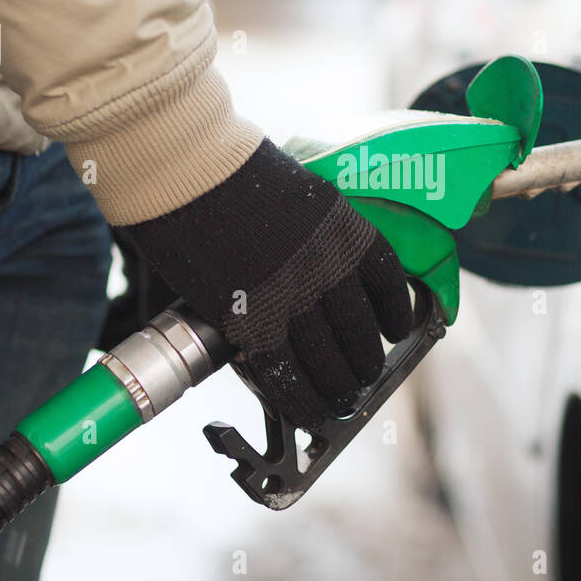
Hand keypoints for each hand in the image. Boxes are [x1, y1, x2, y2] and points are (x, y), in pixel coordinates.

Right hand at [118, 140, 412, 429]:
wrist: (187, 168)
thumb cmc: (229, 168)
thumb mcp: (295, 193)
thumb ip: (310, 232)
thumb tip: (305, 262)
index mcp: (347, 229)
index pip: (386, 282)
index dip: (394, 312)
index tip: (394, 329)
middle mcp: (331, 268)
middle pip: (360, 331)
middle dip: (365, 361)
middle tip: (363, 377)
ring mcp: (294, 298)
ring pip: (330, 361)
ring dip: (339, 388)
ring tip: (342, 400)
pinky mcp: (253, 323)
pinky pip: (286, 376)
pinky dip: (301, 401)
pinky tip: (310, 412)